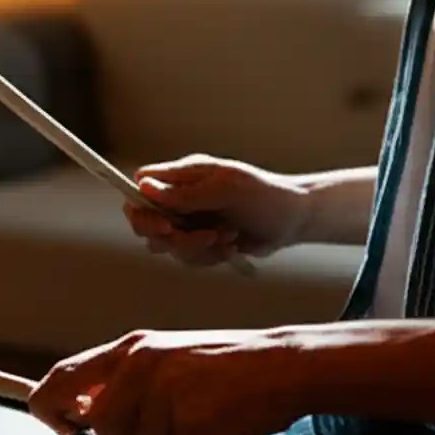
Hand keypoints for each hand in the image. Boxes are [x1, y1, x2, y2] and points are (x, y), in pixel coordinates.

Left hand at [28, 329, 310, 434]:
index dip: (51, 409)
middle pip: (104, 430)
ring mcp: (167, 396)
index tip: (65, 429)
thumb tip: (85, 421)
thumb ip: (125, 386)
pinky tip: (220, 434)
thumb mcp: (166, 361)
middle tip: (169, 429)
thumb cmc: (226, 368)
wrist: (284, 365)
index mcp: (131, 349)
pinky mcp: (193, 424)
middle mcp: (142, 368)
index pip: (63, 378)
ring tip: (202, 424)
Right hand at [125, 154, 310, 265]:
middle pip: (147, 222)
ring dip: (197, 247)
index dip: (141, 206)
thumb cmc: (265, 196)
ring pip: (167, 245)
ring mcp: (189, 221)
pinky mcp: (200, 242)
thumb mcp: (226, 190)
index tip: (165, 223)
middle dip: (172, 237)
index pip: (141, 185)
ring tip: (227, 237)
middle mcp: (181, 198)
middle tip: (203, 236)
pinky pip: (188, 258)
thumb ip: (185, 192)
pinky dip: (209, 256)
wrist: (293, 220)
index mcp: (183, 176)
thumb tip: (144, 187)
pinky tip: (231, 247)